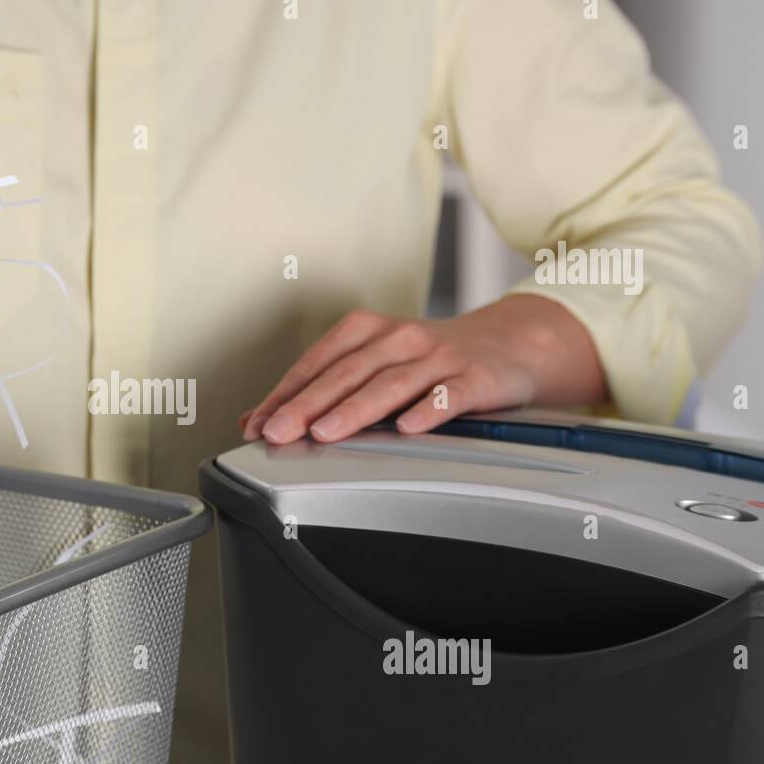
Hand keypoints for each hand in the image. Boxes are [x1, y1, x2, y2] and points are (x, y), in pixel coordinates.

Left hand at [240, 294, 607, 443]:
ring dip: (356, 409)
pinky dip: (428, 410)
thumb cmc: (428, 359)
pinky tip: (409, 427)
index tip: (257, 424)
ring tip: (327, 432)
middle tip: (279, 432)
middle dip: (308, 405)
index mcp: (366, 331)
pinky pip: (448, 395)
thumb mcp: (371, 364)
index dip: (284, 394)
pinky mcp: (474, 378)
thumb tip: (257, 420)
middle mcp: (399, 339)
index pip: (316, 364)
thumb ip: (318, 390)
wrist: (506, 343)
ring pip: (391, 384)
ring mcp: (437, 357)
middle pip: (346, 373)